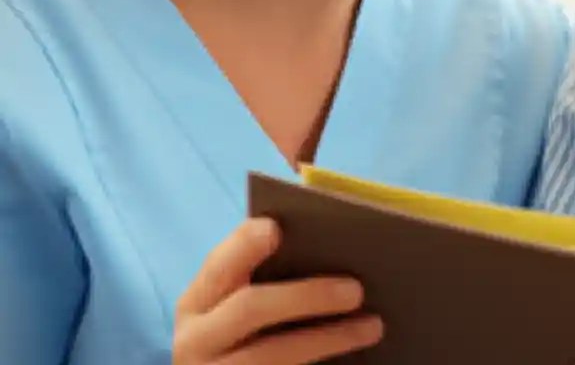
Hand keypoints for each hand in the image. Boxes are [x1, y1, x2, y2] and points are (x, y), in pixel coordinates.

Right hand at [172, 218, 383, 363]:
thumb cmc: (247, 337)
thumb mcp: (241, 311)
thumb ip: (271, 281)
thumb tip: (334, 250)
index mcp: (197, 302)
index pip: (218, 265)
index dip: (243, 245)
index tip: (276, 228)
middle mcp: (195, 339)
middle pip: (249, 309)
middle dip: (306, 295)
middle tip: (357, 290)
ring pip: (270, 355)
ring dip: (328, 338)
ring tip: (373, 326)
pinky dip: (323, 364)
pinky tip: (356, 357)